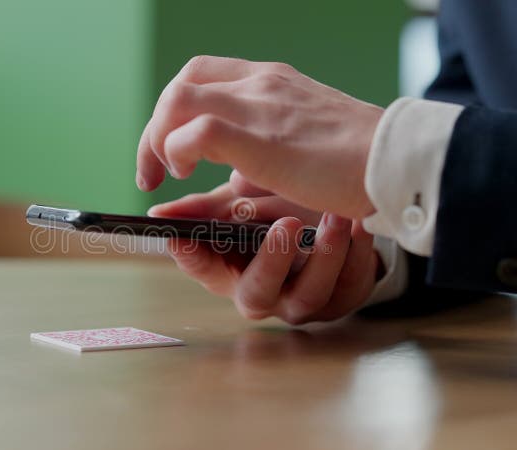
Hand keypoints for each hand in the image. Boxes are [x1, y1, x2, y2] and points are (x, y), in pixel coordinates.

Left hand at [136, 55, 382, 218]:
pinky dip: (176, 150)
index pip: (202, 75)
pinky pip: (197, 131)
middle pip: (181, 84)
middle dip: (156, 127)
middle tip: (154, 171)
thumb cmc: (356, 163)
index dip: (174, 110)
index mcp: (272, 81)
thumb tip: (235, 182)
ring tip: (168, 175)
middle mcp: (261, 84)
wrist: (398, 162)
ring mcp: (260, 106)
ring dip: (158, 139)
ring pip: (178, 99)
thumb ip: (261, 156)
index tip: (169, 152)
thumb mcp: (301, 145)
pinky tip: (185, 175)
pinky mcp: (261, 139)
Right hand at [149, 183, 379, 323]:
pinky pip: (352, 281)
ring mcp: (304, 298)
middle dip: (270, 262)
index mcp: (231, 269)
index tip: (183, 237)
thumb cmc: (278, 211)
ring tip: (335, 219)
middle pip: (255, 294)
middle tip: (285, 225)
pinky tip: (360, 223)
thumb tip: (157, 215)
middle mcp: (264, 291)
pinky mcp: (344, 294)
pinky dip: (357, 252)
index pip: (202, 268)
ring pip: (309, 294)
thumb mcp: (242, 205)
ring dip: (323, 256)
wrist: (334, 216)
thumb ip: (206, 209)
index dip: (192, 257)